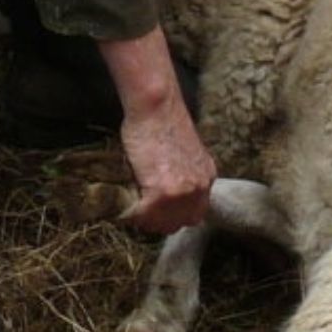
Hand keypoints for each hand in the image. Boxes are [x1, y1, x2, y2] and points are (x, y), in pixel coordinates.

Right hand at [99, 26, 215, 233]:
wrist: (156, 107)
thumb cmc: (163, 121)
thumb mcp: (184, 152)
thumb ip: (183, 172)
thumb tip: (164, 188)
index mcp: (206, 177)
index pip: (195, 213)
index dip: (175, 215)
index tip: (158, 213)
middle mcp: (200, 187)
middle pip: (181, 223)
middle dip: (160, 222)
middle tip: (141, 215)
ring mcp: (183, 192)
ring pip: (163, 223)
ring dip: (145, 220)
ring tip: (132, 212)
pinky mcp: (162, 192)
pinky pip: (145, 216)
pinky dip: (132, 215)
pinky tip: (124, 208)